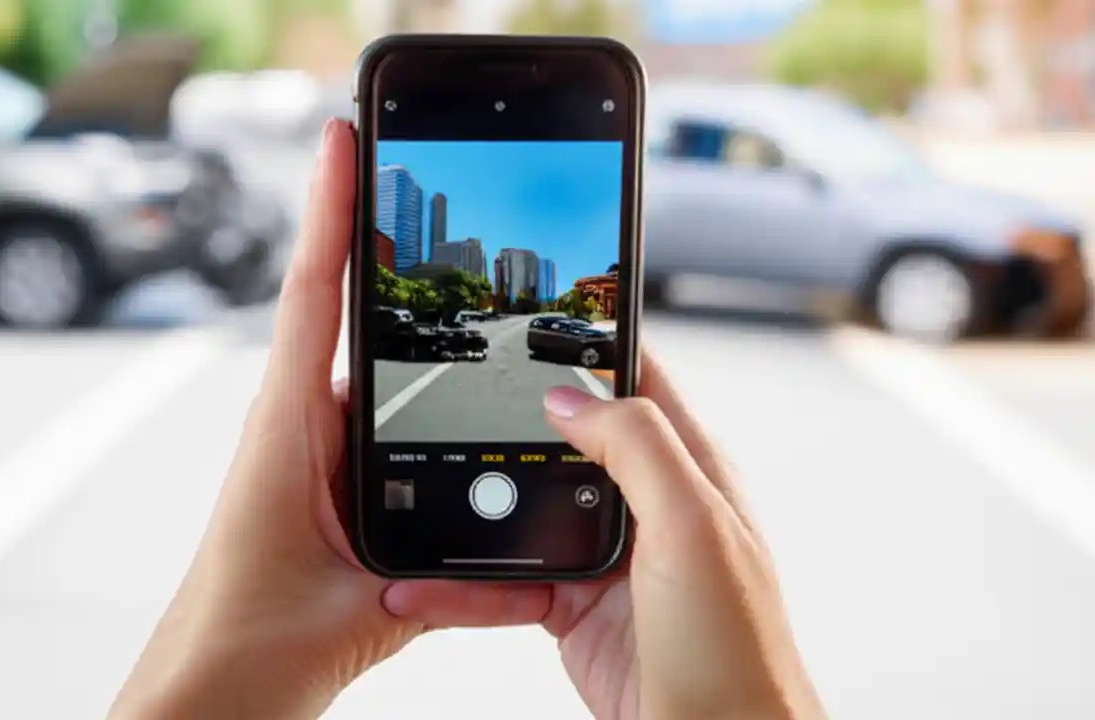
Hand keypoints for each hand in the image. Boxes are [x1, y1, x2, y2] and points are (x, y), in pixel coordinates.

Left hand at [109, 120, 549, 718]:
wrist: (210, 690)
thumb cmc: (249, 647)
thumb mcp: (361, 609)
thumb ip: (434, 579)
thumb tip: (502, 552)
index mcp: (288, 435)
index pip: (314, 300)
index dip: (333, 213)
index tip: (344, 142)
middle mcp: (294, 426)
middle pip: (337, 305)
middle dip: (372, 230)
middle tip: (410, 164)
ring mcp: (308, 447)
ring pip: (355, 354)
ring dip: (388, 299)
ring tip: (438, 241)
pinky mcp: (323, 473)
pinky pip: (368, 402)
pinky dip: (402, 368)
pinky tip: (439, 363)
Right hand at [387, 357, 824, 718]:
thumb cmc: (736, 652)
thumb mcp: (692, 528)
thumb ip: (637, 448)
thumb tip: (572, 393)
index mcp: (687, 470)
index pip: (637, 381)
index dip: (591, 345)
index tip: (535, 318)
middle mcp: (646, 507)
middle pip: (563, 442)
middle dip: (505, 424)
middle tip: (444, 402)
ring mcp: (606, 559)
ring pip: (521, 513)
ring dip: (471, 512)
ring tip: (418, 499)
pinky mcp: (571, 609)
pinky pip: (505, 582)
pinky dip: (463, 585)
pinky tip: (428, 585)